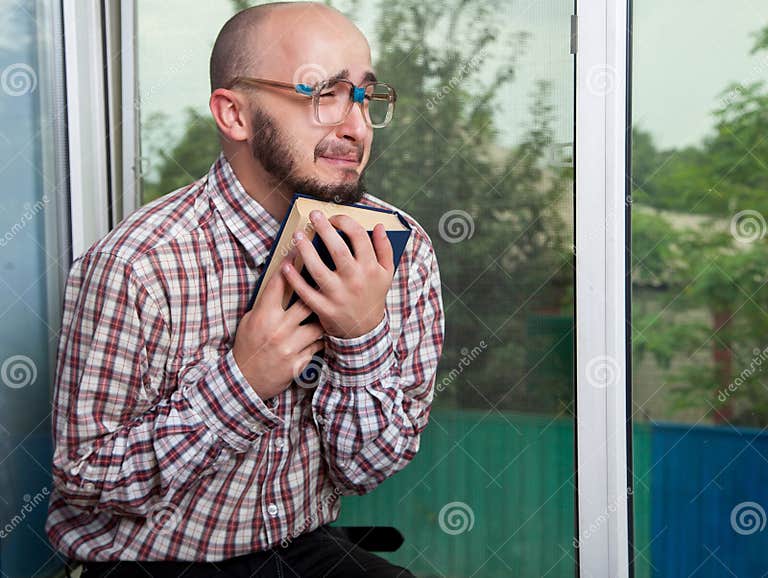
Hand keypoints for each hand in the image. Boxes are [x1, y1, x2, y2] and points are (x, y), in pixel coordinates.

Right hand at [232, 251, 324, 399]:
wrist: (245, 381)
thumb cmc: (247, 348)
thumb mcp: (249, 322)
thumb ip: (265, 305)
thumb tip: (280, 282)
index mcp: (263, 315)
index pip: (279, 282)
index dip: (290, 263)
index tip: (299, 249)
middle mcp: (278, 328)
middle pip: (307, 300)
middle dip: (319, 289)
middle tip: (330, 278)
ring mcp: (290, 346)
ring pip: (318, 324)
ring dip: (324, 318)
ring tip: (332, 310)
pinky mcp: (299, 361)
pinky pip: (319, 345)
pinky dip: (322, 339)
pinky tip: (324, 334)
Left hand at [281, 210, 394, 338]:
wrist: (365, 330)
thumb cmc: (373, 295)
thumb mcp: (386, 273)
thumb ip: (385, 249)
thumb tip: (380, 227)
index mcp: (371, 268)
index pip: (359, 237)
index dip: (345, 222)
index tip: (334, 217)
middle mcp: (355, 281)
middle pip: (338, 250)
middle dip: (324, 229)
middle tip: (313, 215)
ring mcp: (339, 295)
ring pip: (318, 269)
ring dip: (305, 250)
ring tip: (297, 236)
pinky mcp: (324, 309)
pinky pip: (306, 292)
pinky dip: (294, 279)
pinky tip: (286, 265)